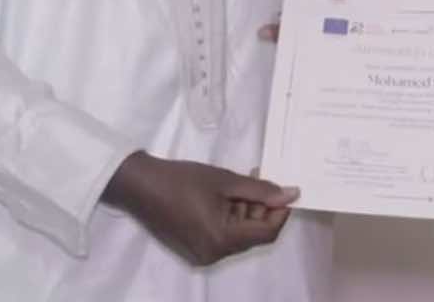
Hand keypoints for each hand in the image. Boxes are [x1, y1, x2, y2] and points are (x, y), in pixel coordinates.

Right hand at [104, 152, 298, 266]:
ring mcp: (203, 254)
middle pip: (253, 235)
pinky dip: (231, 218)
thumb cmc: (183, 180)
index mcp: (222, 240)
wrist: (141, 185)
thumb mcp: (226, 181)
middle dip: (262, 208)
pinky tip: (228, 196)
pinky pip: (223, 236)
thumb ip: (261, 190)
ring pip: (239, 235)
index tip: (285, 190)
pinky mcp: (194, 248)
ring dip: (246, 211)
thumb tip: (292, 194)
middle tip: (261, 179)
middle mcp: (214, 254)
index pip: (266, 233)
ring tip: (243, 183)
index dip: (280, 212)